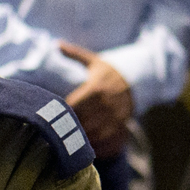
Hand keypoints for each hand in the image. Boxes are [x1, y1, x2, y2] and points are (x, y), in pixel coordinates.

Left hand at [59, 42, 133, 157]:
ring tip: (70, 141)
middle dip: (69, 129)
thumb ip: (75, 54)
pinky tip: (86, 147)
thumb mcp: (94, 61)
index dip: (62, 114)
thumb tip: (56, 43)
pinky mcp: (122, 126)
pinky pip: (107, 141)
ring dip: (81, 140)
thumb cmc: (109, 72)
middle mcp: (106, 104)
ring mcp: (115, 117)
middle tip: (58, 132)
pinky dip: (96, 146)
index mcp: (95, 89)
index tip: (53, 117)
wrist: (137, 80)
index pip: (73, 107)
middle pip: (81, 122)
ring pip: (93, 134)